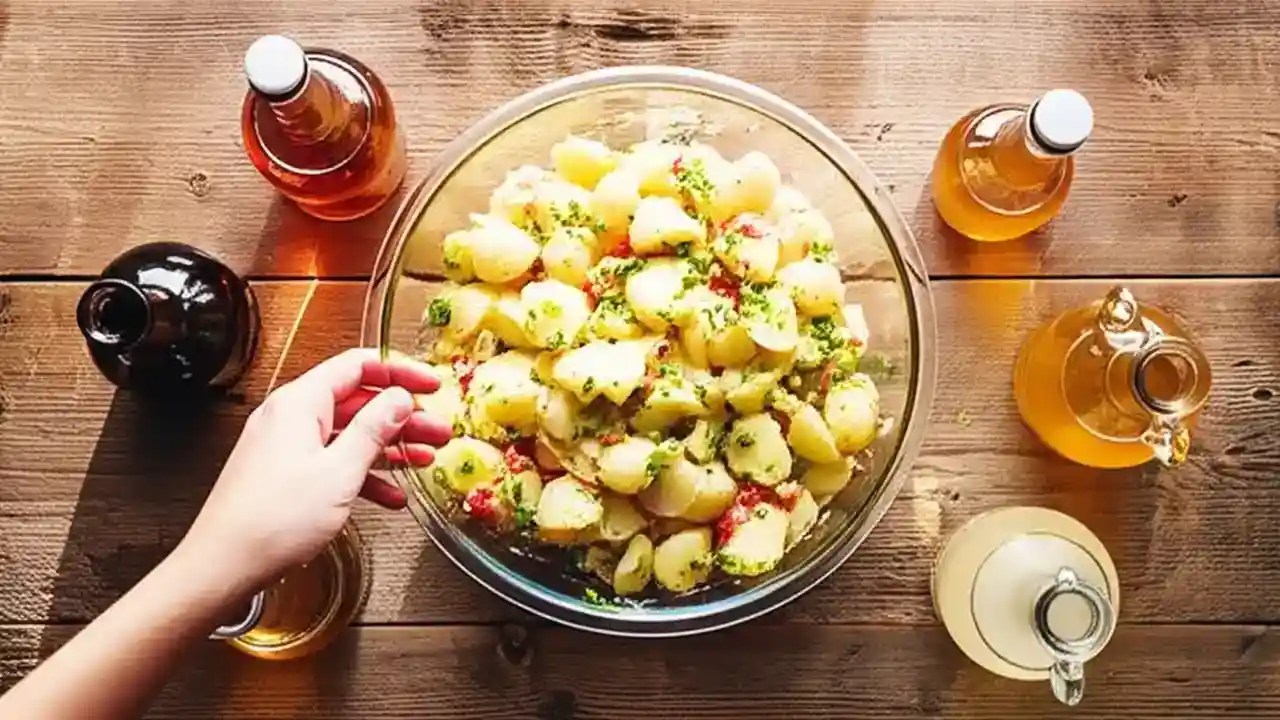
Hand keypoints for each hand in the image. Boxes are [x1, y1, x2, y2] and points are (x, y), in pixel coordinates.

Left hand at [181, 348, 450, 590]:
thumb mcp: (338, 472)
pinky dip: (364, 475)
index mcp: (299, 404)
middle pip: (357, 402)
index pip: (357, 366)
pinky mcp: (286, 475)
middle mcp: (290, 418)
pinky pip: (333, 463)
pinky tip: (390, 496)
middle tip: (437, 430)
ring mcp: (286, 447)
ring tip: (424, 459)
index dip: (399, 372)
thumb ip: (373, 430)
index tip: (430, 386)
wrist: (223, 567)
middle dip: (402, 417)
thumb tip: (399, 399)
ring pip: (348, 434)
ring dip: (389, 447)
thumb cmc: (272, 522)